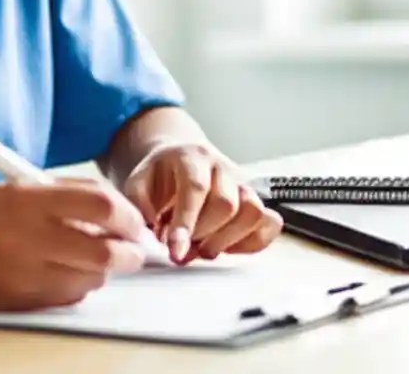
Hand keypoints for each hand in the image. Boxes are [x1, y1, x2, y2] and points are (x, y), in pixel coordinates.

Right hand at [0, 179, 147, 309]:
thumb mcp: (12, 190)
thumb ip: (63, 196)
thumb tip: (114, 210)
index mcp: (25, 200)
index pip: (101, 205)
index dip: (127, 215)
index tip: (132, 219)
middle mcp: (26, 238)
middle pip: (105, 253)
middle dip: (127, 251)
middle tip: (131, 246)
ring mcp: (21, 276)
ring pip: (90, 281)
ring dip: (100, 270)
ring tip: (87, 256)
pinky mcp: (17, 303)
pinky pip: (65, 299)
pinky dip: (74, 286)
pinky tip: (60, 271)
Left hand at [122, 142, 282, 264]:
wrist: (180, 160)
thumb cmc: (159, 177)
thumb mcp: (138, 184)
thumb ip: (139, 207)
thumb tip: (149, 234)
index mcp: (192, 157)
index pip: (196, 188)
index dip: (186, 222)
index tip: (175, 251)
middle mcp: (223, 167)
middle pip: (226, 204)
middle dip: (204, 235)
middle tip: (185, 249)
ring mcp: (244, 183)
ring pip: (253, 213)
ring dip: (228, 241)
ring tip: (204, 249)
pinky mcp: (257, 200)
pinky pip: (270, 224)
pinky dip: (252, 243)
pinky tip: (228, 247)